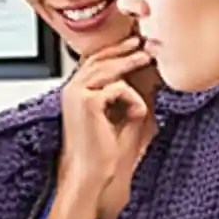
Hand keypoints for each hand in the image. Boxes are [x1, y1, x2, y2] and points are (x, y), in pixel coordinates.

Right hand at [60, 36, 151, 189]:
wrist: (91, 174)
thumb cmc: (102, 152)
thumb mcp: (117, 116)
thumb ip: (124, 95)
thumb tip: (142, 75)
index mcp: (74, 94)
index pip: (92, 62)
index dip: (112, 51)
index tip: (132, 44)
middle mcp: (72, 91)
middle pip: (98, 59)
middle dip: (122, 50)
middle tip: (141, 44)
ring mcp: (77, 94)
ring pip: (107, 68)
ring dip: (130, 62)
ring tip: (147, 59)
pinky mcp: (88, 102)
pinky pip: (118, 87)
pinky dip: (134, 100)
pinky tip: (138, 114)